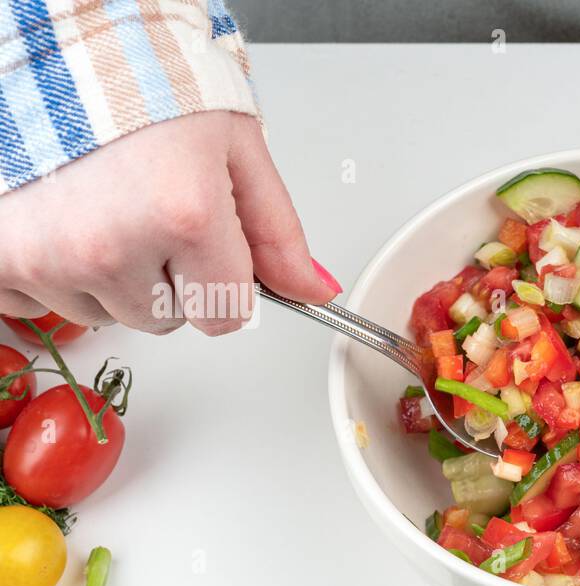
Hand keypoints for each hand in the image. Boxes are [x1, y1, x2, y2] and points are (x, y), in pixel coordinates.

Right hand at [0, 111, 339, 335]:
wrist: (51, 42)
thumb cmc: (142, 79)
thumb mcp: (233, 146)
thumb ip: (276, 231)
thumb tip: (314, 291)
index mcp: (184, 214)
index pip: (229, 316)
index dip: (226, 284)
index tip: (209, 246)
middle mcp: (112, 243)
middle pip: (167, 320)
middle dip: (168, 277)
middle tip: (148, 208)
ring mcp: (47, 255)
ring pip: (105, 314)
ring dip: (110, 275)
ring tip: (100, 203)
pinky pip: (37, 305)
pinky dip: (51, 272)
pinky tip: (59, 218)